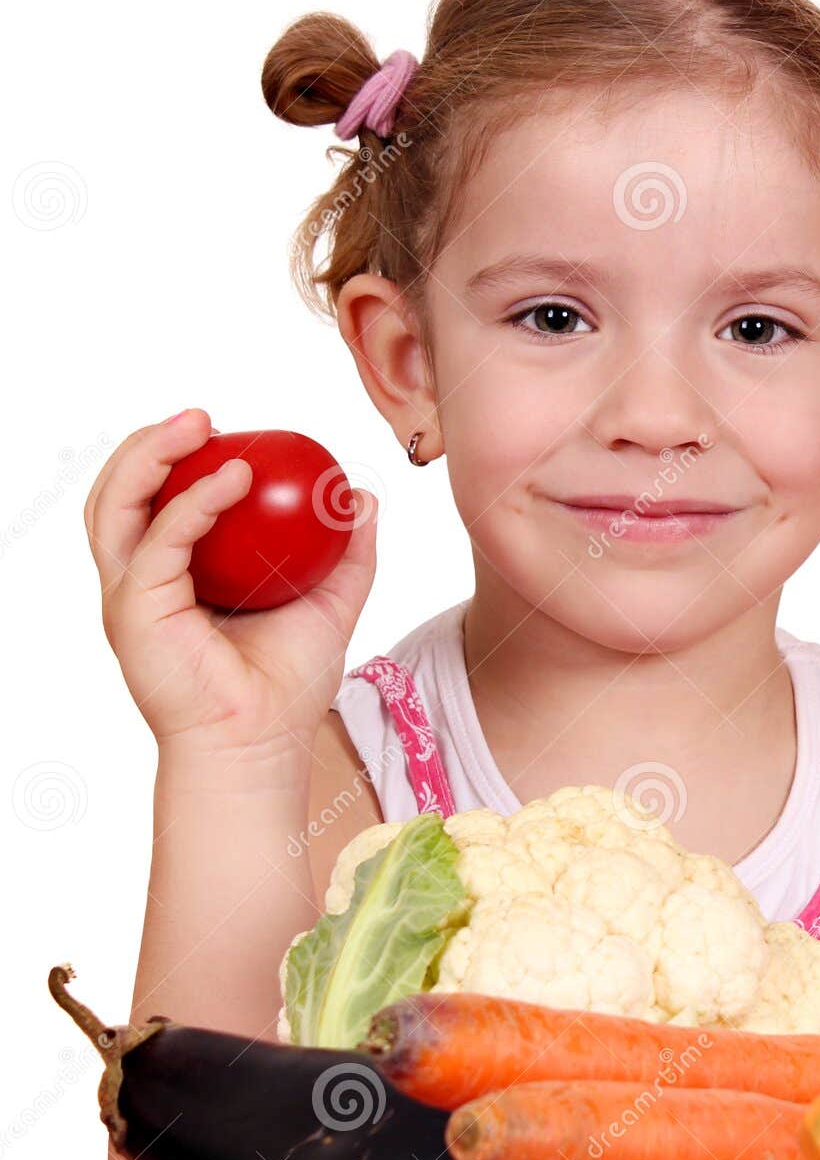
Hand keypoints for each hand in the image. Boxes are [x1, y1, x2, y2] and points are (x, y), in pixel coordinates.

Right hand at [86, 408, 378, 761]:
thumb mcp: (332, 603)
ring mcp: (131, 594)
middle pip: (123, 492)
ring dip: (151, 454)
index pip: (159, 500)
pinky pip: (160, 540)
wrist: (265, 742)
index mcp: (177, 575)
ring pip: (117, 503)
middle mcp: (143, 579)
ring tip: (199, 424)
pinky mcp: (134, 609)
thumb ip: (349, 553)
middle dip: (153, 443)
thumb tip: (364, 498)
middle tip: (205, 416)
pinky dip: (193, 502)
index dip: (180, 459)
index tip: (229, 432)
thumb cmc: (289, 685)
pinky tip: (233, 477)